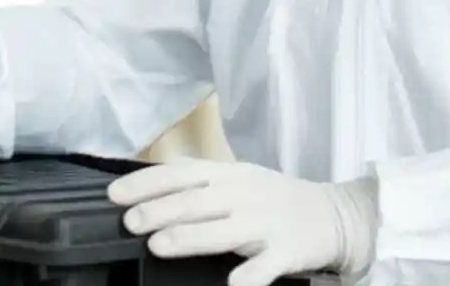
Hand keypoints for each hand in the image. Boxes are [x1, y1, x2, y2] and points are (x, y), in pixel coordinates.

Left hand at [107, 159, 377, 285]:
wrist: (335, 215)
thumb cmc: (273, 198)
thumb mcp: (237, 177)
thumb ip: (199, 177)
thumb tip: (152, 178)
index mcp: (227, 174)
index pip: (179, 174)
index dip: (145, 182)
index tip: (114, 195)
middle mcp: (243, 194)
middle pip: (197, 200)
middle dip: (160, 210)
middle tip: (130, 222)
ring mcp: (266, 223)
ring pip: (223, 230)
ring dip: (190, 237)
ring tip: (158, 245)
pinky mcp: (288, 251)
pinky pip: (266, 266)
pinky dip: (250, 276)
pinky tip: (232, 285)